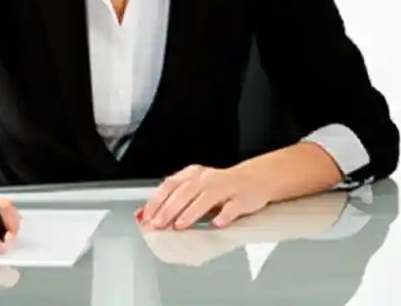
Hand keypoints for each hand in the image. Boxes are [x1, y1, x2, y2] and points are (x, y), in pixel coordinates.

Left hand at [137, 164, 270, 230]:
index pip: (169, 185)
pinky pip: (232, 207)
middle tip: (158, 225)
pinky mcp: (242, 198)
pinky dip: (224, 215)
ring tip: (180, 225)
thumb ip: (172, 201)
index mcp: (193, 174)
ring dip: (191, 212)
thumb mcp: (196, 188)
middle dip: (169, 209)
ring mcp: (225, 187)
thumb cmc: (221, 187)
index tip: (146, 218)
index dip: (156, 201)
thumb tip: (144, 216)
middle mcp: (207, 178)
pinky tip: (217, 223)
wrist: (256, 179)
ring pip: (206, 198)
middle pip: (185, 191)